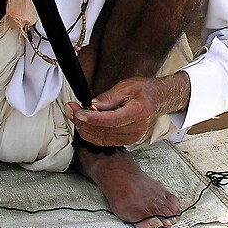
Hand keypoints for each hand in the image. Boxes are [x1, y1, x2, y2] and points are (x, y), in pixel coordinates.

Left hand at [65, 73, 188, 146]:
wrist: (157, 100)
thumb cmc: (143, 90)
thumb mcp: (127, 86)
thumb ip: (109, 97)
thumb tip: (92, 105)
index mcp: (138, 112)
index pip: (111, 119)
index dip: (92, 118)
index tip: (77, 111)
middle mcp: (136, 129)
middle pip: (103, 130)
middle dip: (82, 121)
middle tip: (70, 109)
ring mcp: (132, 138)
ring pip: (101, 138)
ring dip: (84, 128)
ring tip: (73, 114)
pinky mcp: (127, 141)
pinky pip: (104, 141)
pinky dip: (91, 134)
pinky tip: (83, 124)